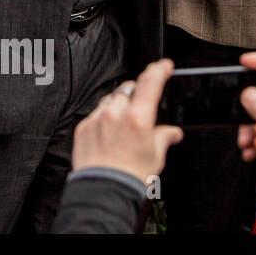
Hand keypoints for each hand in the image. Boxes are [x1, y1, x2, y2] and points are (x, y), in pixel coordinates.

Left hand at [71, 59, 182, 181]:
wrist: (105, 189)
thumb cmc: (131, 176)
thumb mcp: (156, 156)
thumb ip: (163, 137)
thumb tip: (172, 132)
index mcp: (138, 118)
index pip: (150, 83)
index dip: (159, 70)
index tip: (164, 65)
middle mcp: (115, 114)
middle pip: (128, 90)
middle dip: (136, 94)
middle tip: (142, 110)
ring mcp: (97, 118)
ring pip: (110, 100)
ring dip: (118, 106)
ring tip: (124, 128)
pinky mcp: (83, 126)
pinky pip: (95, 114)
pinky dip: (104, 119)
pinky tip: (109, 135)